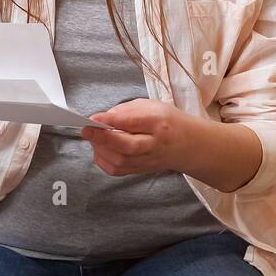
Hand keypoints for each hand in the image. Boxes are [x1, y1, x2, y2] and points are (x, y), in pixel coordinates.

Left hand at [79, 98, 196, 176]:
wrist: (188, 145)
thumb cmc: (168, 122)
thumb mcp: (151, 105)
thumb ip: (126, 110)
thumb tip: (103, 118)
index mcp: (159, 123)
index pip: (133, 122)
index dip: (112, 120)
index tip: (94, 118)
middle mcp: (154, 145)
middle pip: (126, 147)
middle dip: (103, 139)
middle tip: (87, 129)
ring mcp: (147, 160)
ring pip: (120, 161)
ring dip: (101, 149)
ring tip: (94, 137)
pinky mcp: (140, 170)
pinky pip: (117, 170)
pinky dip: (104, 160)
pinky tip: (100, 149)